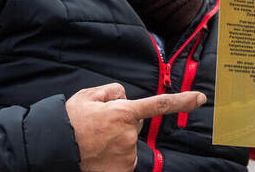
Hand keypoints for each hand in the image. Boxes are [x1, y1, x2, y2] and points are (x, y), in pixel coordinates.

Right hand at [65, 82, 205, 171]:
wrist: (53, 147)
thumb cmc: (70, 121)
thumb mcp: (89, 95)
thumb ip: (113, 92)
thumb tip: (125, 98)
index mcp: (124, 112)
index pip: (160, 105)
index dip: (183, 101)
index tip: (200, 98)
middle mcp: (129, 135)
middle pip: (134, 126)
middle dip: (122, 124)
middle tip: (99, 127)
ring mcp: (126, 155)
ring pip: (128, 143)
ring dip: (116, 142)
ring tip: (95, 141)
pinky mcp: (121, 171)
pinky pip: (124, 160)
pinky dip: (113, 157)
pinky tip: (98, 154)